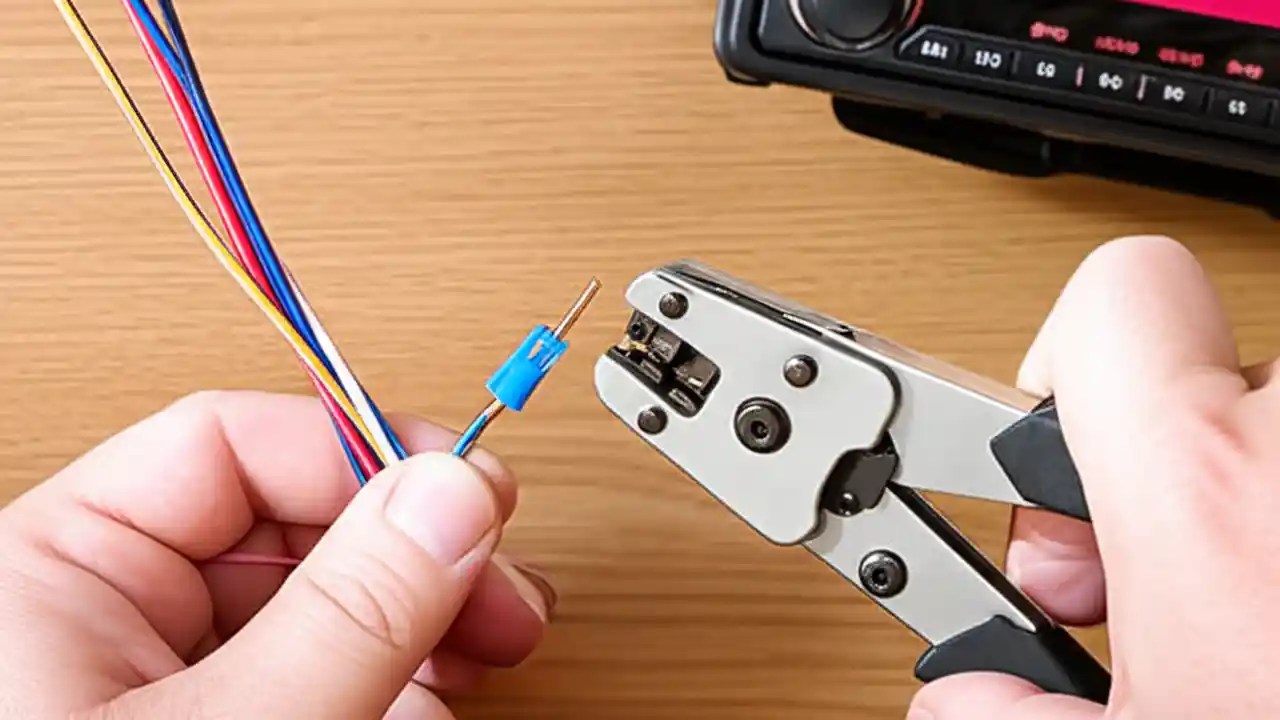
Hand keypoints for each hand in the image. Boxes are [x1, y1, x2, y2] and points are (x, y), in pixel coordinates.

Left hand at [0, 391, 553, 718]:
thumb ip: (351, 611)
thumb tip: (452, 496)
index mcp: (58, 573)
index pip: (231, 446)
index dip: (360, 453)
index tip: (464, 492)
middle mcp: (108, 618)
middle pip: (294, 525)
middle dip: (411, 558)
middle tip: (498, 590)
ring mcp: (164, 686)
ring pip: (323, 609)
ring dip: (416, 636)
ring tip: (474, 672)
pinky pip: (319, 680)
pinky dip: (389, 698)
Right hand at [909, 236, 1279, 717]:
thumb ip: (1013, 714)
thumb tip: (963, 701)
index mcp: (1203, 483)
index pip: (1111, 296)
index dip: (1060, 361)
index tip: (1035, 443)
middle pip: (1185, 370)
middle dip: (1140, 466)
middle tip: (1126, 569)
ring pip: (1267, 410)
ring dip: (1234, 483)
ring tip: (1227, 590)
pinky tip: (1276, 585)